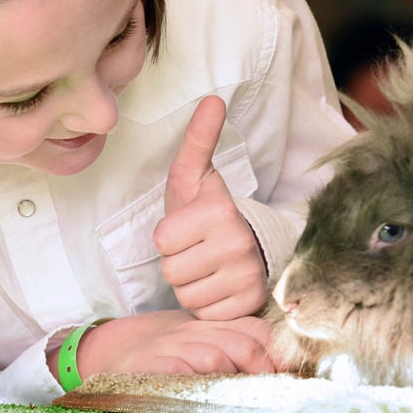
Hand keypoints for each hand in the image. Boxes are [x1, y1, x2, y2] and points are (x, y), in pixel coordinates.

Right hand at [74, 310, 278, 377]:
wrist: (105, 350)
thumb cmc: (157, 350)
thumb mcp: (195, 340)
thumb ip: (228, 343)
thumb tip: (273, 362)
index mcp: (208, 325)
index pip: (253, 328)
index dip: (275, 350)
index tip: (287, 370)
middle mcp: (193, 332)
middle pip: (242, 343)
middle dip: (262, 367)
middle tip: (272, 388)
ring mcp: (173, 347)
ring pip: (217, 356)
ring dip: (235, 377)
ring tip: (245, 395)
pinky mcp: (152, 365)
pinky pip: (182, 372)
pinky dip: (199, 382)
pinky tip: (207, 393)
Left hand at [155, 95, 267, 320]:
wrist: (248, 247)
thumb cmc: (208, 211)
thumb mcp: (196, 175)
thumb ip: (198, 139)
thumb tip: (212, 98)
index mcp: (219, 210)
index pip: (162, 239)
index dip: (168, 236)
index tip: (187, 228)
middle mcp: (237, 244)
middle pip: (171, 270)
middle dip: (178, 262)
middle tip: (197, 250)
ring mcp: (248, 277)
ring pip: (186, 294)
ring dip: (191, 284)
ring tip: (207, 268)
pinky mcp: (250, 304)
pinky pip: (205, 314)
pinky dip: (208, 305)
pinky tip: (220, 287)